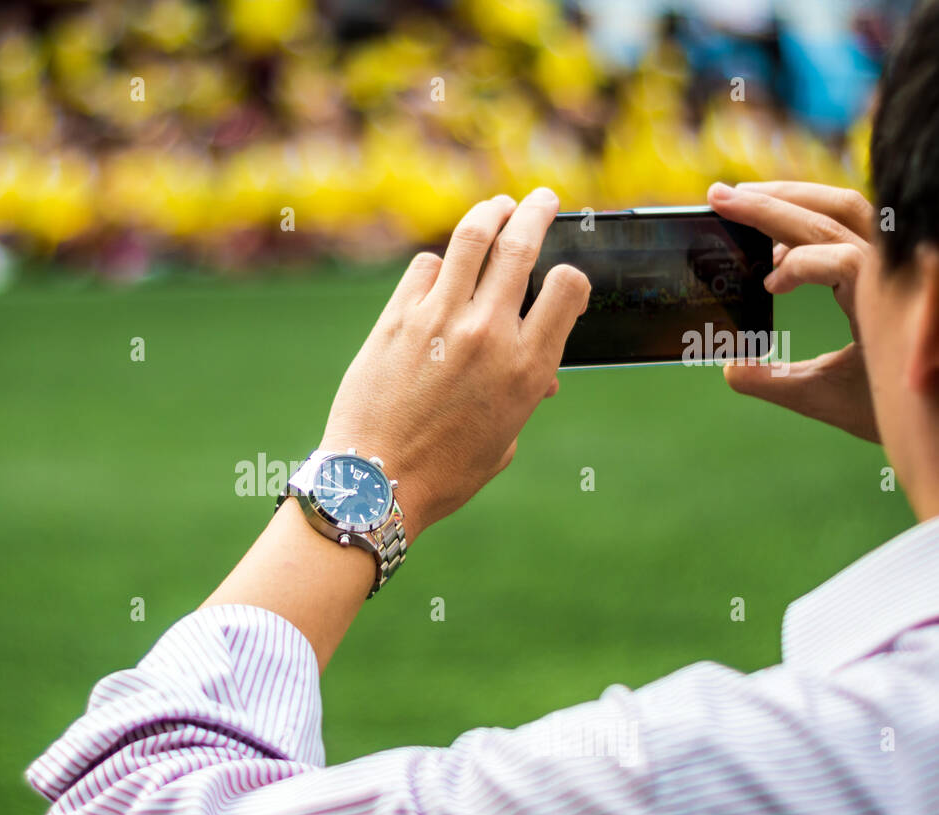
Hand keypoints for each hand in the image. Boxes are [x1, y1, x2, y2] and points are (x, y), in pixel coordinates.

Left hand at [319, 188, 589, 540]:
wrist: (375, 484)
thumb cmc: (445, 473)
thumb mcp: (503, 439)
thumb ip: (524, 396)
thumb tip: (539, 375)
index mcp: (526, 368)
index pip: (568, 287)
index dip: (569, 275)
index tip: (561, 276)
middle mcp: (487, 336)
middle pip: (521, 245)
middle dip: (537, 212)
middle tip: (541, 199)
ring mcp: (438, 321)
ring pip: (472, 238)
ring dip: (490, 213)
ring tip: (498, 206)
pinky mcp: (396, 319)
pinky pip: (424, 268)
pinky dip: (438, 265)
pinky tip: (442, 269)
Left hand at [707, 180, 880, 442]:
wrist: (928, 436)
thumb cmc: (889, 413)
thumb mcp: (817, 391)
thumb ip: (772, 377)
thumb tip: (730, 368)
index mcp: (875, 282)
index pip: (833, 229)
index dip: (790, 216)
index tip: (743, 218)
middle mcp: (889, 268)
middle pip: (834, 206)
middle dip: (775, 195)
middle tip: (720, 194)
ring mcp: (895, 275)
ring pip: (835, 217)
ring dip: (776, 207)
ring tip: (726, 203)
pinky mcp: (893, 293)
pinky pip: (841, 259)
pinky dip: (802, 264)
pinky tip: (771, 281)